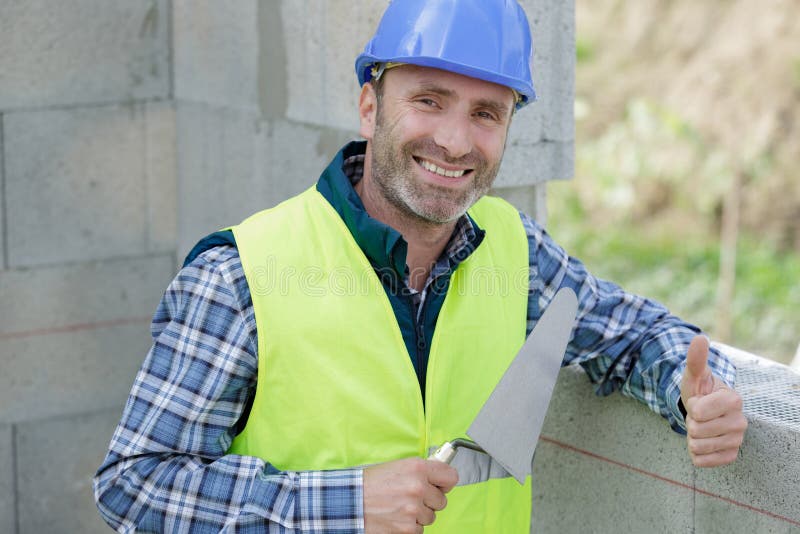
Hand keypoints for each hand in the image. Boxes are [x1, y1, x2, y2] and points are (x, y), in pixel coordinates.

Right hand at [363, 457, 458, 533]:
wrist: (349, 501)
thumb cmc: (369, 483)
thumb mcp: (396, 467)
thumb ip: (419, 471)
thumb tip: (438, 476)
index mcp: (417, 468)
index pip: (451, 476)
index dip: (444, 483)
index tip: (439, 485)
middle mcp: (418, 487)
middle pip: (441, 501)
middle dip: (429, 501)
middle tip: (411, 498)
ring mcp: (413, 510)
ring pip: (430, 517)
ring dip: (418, 515)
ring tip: (398, 508)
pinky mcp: (407, 529)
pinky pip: (419, 530)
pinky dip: (408, 527)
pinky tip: (395, 518)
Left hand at [680, 335, 747, 466]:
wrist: (704, 410)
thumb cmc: (700, 391)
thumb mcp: (694, 376)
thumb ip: (696, 359)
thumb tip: (699, 338)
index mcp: (733, 399)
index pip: (699, 411)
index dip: (692, 407)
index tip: (699, 401)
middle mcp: (740, 421)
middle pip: (697, 430)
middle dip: (690, 423)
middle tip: (698, 416)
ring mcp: (737, 440)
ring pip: (697, 446)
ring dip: (692, 437)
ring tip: (700, 426)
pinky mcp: (730, 456)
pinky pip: (702, 461)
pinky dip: (695, 453)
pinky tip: (703, 441)